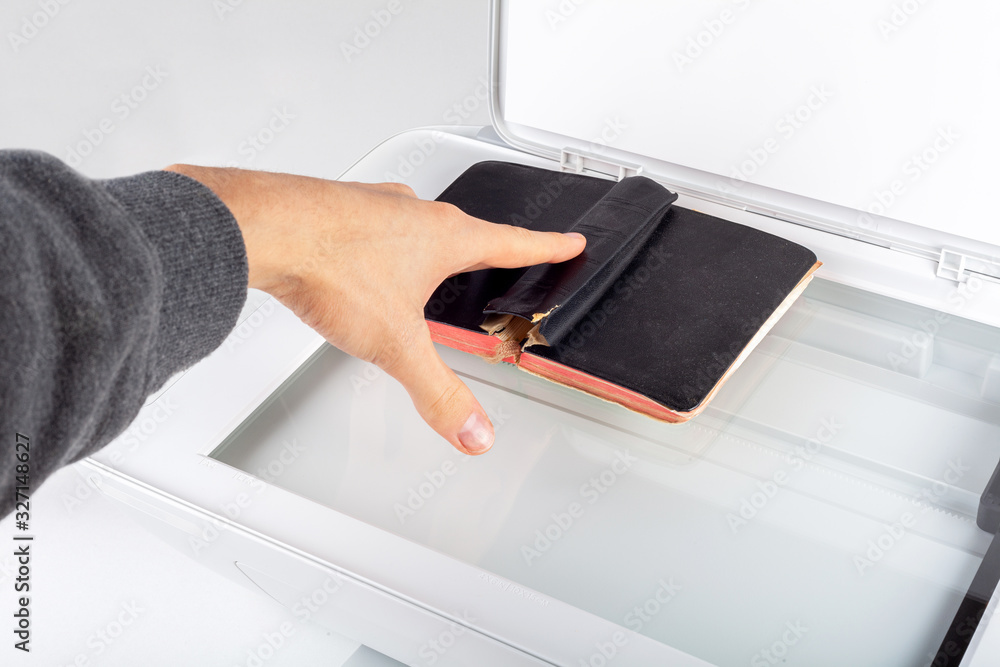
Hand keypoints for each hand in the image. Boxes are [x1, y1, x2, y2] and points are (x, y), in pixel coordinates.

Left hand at [164, 165, 585, 454]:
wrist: (263, 227)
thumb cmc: (330, 264)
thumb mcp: (396, 344)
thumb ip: (438, 393)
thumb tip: (474, 429)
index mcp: (445, 237)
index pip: (513, 241)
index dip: (547, 245)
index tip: (568, 240)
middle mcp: (414, 212)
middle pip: (466, 228)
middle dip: (486, 245)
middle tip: (501, 254)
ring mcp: (375, 204)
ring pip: (417, 220)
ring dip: (429, 240)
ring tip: (428, 265)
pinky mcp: (338, 205)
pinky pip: (374, 220)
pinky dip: (382, 240)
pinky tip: (364, 261)